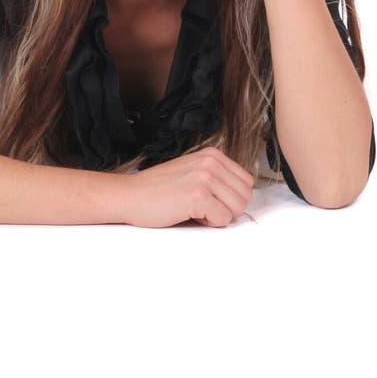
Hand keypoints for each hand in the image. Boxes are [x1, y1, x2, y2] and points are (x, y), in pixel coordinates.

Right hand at [120, 146, 253, 228]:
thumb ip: (217, 177)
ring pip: (237, 208)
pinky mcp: (198, 195)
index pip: (246, 182)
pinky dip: (208, 223)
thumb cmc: (158, 189)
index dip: (229, 198)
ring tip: (193, 208)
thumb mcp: (192, 172)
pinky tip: (188, 212)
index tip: (209, 198)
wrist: (130, 196)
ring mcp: (205, 177)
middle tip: (200, 205)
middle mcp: (211, 162)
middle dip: (226, 208)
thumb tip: (242, 195)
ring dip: (217, 215)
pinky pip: (222, 219)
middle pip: (245, 196)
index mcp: (212, 155)